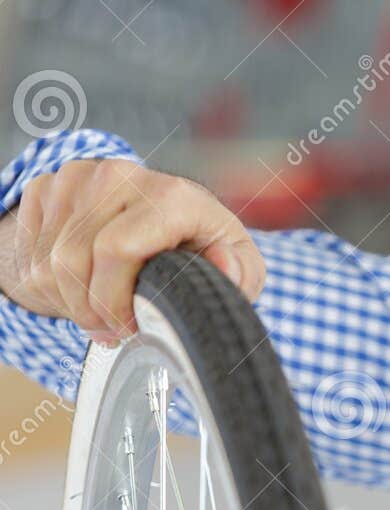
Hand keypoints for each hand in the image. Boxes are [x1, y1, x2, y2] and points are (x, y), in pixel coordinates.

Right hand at [0, 159, 263, 343]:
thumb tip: (225, 266)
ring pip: (47, 260)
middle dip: (89, 309)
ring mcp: (80, 177)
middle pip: (73, 260)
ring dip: (69, 300)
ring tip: (99, 313)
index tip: (127, 328)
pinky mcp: (49, 186)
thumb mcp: (238, 265)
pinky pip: (30, 250)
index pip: (117, 249)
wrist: (164, 213)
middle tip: (110, 331)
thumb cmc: (203, 248)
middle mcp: (122, 176)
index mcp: (173, 196)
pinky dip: (50, 282)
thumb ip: (239, 272)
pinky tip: (82, 287)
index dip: (114, 301)